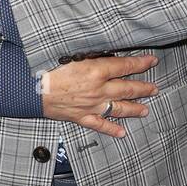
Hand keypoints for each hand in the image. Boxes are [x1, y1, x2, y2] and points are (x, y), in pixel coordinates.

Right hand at [43, 54, 158, 136]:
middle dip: (143, 88)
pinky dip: (112, 129)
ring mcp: (92, 105)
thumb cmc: (48, 69)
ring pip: (119, 108)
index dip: (141, 63)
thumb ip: (91, 54)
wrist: (32, 90)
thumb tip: (106, 52)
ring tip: (146, 110)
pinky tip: (122, 133)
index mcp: (96, 71)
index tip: (152, 62)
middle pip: (127, 89)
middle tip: (155, 89)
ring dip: (134, 108)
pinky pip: (100, 125)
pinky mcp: (82, 117)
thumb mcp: (71, 54)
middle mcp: (99, 90)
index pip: (125, 66)